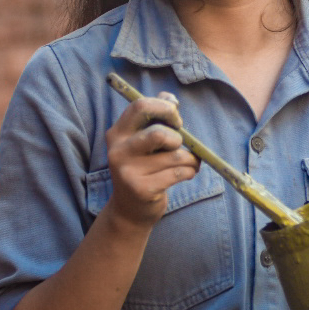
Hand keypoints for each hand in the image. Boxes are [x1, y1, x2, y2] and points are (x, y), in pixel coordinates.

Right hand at [103, 91, 198, 227]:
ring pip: (175, 155)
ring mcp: (128, 172)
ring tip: (188, 163)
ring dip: (191, 158)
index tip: (176, 119)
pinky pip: (179, 172)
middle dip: (178, 138)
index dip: (165, 108)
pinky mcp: (142, 189)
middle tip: (178, 146)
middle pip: (159, 133)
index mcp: (117, 133)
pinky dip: (190, 171)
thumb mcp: (143, 141)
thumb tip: (171, 99)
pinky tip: (186, 174)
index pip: (141, 106)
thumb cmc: (144, 168)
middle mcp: (118, 151)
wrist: (129, 210)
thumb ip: (156, 117)